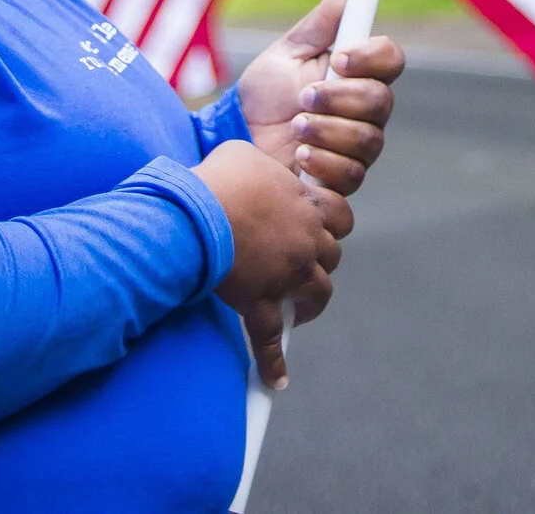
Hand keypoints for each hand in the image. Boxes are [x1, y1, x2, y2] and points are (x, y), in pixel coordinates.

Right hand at [194, 140, 339, 388]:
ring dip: (311, 302)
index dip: (331, 222)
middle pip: (331, 256)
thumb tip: (251, 165)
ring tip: (301, 310)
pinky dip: (275, 363)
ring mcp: (287, 276)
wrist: (195, 215)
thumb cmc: (217, 179)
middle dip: (320, 260)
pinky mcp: (260, 304)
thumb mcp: (242, 154)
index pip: (339, 214)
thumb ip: (258, 163)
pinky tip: (278, 380)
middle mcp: (305, 241)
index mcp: (304, 204)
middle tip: (304, 264)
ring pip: (318, 294)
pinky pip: (271, 340)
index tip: (319, 226)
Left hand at [238, 0, 405, 204]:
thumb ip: (320, 24)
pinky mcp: (343, 179)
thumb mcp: (286, 54)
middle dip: (339, 98)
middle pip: (382, 101)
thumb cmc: (264, 95)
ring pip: (368, 139)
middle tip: (303, 97)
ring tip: (294, 126)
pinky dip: (323, 161)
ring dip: (326, 129)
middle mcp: (366, 110)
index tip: (340, 57)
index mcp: (357, 73)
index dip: (372, 57)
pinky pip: (351, 174)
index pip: (391, 59)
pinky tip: (300, 156)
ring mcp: (358, 147)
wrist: (238, 141)